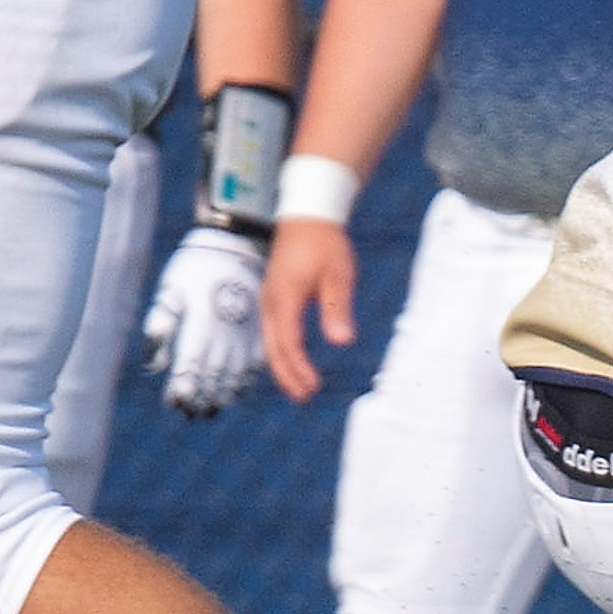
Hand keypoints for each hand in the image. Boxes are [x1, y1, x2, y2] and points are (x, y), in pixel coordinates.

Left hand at [142, 226, 270, 417]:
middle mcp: (224, 339)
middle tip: (190, 413)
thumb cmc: (195, 268)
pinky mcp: (257, 334)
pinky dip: (243, 382)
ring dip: (220, 396)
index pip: (190, 370)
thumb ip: (160, 326)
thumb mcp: (170, 291)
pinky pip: (254, 367)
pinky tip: (235, 391)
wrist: (235, 246)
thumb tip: (152, 364)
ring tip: (208, 409)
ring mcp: (243, 338)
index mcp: (200, 329)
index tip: (175, 402)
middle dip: (200, 399)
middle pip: (212, 380)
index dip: (182, 390)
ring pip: (233, 378)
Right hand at [261, 217, 360, 404]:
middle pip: (273, 348)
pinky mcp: (273, 297)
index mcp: (285, 297)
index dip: (299, 368)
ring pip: (270, 342)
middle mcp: (271, 301)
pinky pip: (272, 332)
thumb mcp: (339, 275)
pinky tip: (293, 362)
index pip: (288, 342)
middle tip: (305, 398)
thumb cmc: (325, 244)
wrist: (307, 215)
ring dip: (283, 367)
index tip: (313, 387)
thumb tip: (343, 342)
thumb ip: (337, 309)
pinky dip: (281, 352)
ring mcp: (269, 299)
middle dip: (287, 376)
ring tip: (299, 389)